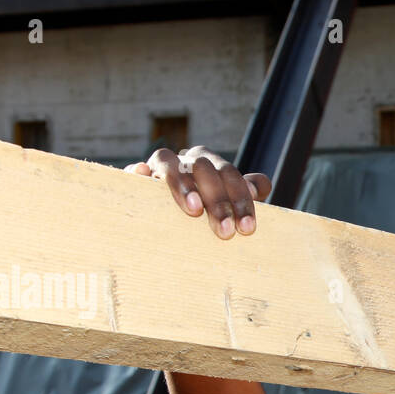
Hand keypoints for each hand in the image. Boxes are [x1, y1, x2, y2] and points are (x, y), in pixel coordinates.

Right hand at [124, 146, 271, 239]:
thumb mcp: (229, 203)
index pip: (230, 175)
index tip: (247, 227)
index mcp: (214, 165)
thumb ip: (246, 194)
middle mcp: (189, 161)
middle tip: (225, 231)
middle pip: (205, 170)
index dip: (241, 199)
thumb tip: (259, 187)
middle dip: (217, 200)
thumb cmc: (208, 209)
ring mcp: (163, 167)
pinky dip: (137, 171)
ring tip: (194, 209)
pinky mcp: (138, 176)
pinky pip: (134, 170)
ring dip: (183, 184)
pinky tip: (141, 175)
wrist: (169, 210)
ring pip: (171, 164)